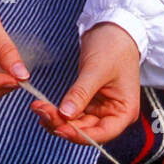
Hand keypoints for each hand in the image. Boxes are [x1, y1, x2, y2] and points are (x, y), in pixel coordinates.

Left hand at [31, 22, 140, 145]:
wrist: (113, 28)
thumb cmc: (113, 46)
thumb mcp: (96, 70)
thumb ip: (80, 94)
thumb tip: (65, 114)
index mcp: (124, 111)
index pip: (102, 134)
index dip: (80, 135)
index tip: (59, 128)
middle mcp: (113, 114)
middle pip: (87, 131)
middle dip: (63, 124)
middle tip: (42, 112)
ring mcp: (100, 108)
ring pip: (76, 124)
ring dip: (57, 119)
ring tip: (39, 108)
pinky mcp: (89, 101)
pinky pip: (72, 113)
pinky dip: (58, 112)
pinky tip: (44, 108)